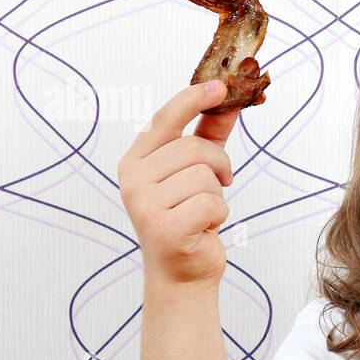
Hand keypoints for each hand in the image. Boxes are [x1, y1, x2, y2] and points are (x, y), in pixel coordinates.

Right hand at [117, 81, 241, 288]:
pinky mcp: (163, 228)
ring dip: (218, 195)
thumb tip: (227, 98)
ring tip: (203, 213)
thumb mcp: (197, 172)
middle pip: (195, 148)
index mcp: (136, 160)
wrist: (182, 273)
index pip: (165, 119)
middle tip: (218, 185)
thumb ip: (209, 135)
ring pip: (206, 176)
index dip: (193, 99)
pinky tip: (204, 228)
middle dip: (219, 166)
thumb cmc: (189, 219)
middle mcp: (132, 178)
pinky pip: (211, 203)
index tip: (220, 86)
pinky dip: (218, 216)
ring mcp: (144, 204)